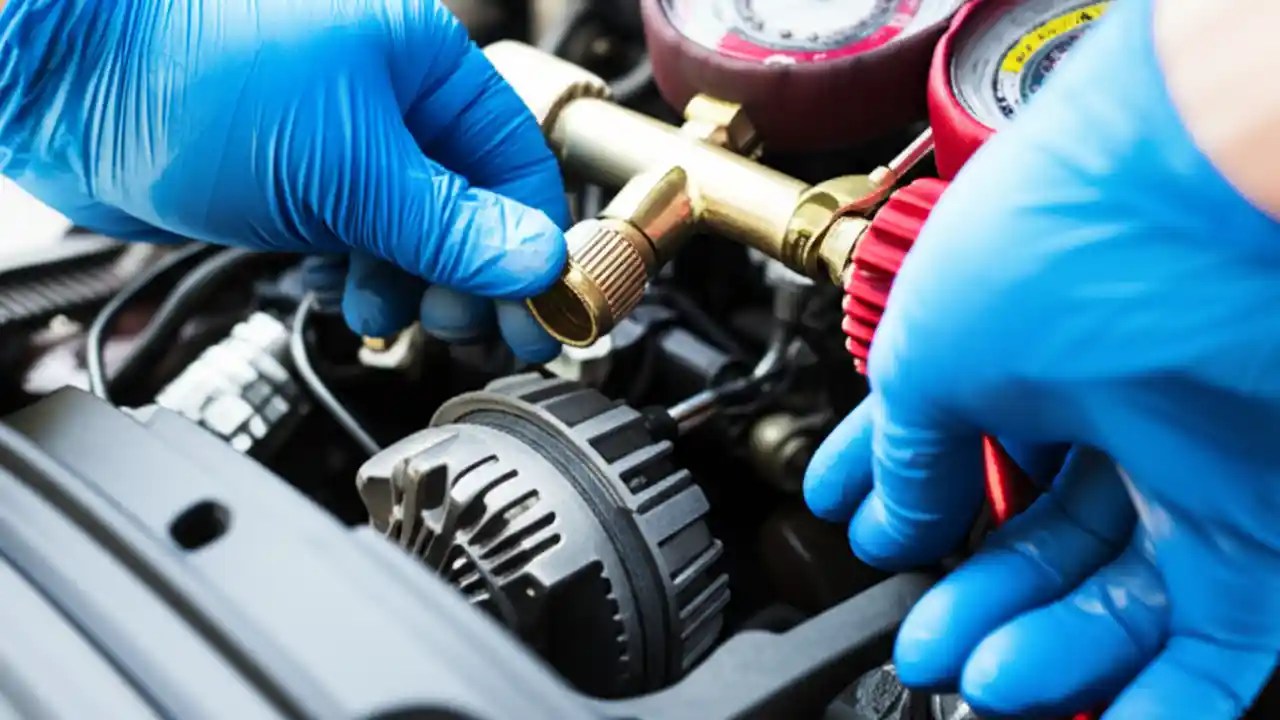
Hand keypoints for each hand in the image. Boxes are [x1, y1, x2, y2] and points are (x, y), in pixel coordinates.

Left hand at [0, 0, 567, 361]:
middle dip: (469, 272)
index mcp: (424, 63)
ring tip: (386, 311)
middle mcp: (388, 97)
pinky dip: (361, 271)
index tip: (542, 313)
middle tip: (458, 322)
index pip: (514, 164)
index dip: (532, 246)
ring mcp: (339, 138)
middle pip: (469, 202)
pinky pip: (357, 235)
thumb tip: (533, 263)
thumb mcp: (350, 170)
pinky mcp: (291, 178)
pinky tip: (348, 291)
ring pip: (411, 228)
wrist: (60, 77)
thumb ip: (450, 227)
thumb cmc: (194, 77)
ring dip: (410, 282)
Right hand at [804, 0, 1279, 716]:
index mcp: (1019, 350)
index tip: (848, 531)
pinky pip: (1218, 647)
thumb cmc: (1062, 237)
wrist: (1211, 198)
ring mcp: (1197, 473)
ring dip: (1039, 656)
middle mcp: (1111, 410)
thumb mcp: (929, 352)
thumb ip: (905, 451)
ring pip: (1116, 604)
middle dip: (966, 599)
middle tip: (919, 643)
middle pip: (1032, 541)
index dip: (889, 494)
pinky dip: (1155, 705)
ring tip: (975, 682)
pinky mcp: (1268, 533)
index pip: (947, 442)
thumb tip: (884, 515)